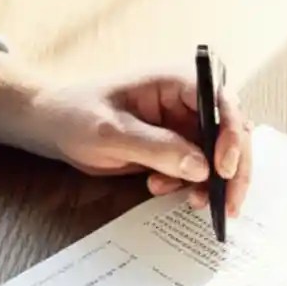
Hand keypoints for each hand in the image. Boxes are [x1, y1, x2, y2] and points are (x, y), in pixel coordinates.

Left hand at [30, 71, 253, 215]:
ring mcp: (185, 124)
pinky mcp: (177, 147)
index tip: (221, 169)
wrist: (54, 126)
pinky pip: (199, 169)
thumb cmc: (76, 114)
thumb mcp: (112, 132)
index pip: (222, 103)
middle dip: (232, 170)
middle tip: (227, 204)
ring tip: (190, 200)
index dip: (230, 135)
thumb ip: (158, 148)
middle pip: (232, 132)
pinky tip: (160, 187)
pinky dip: (190, 185)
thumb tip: (202, 168)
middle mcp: (189, 101)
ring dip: (211, 183)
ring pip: (220, 156)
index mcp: (177, 81)